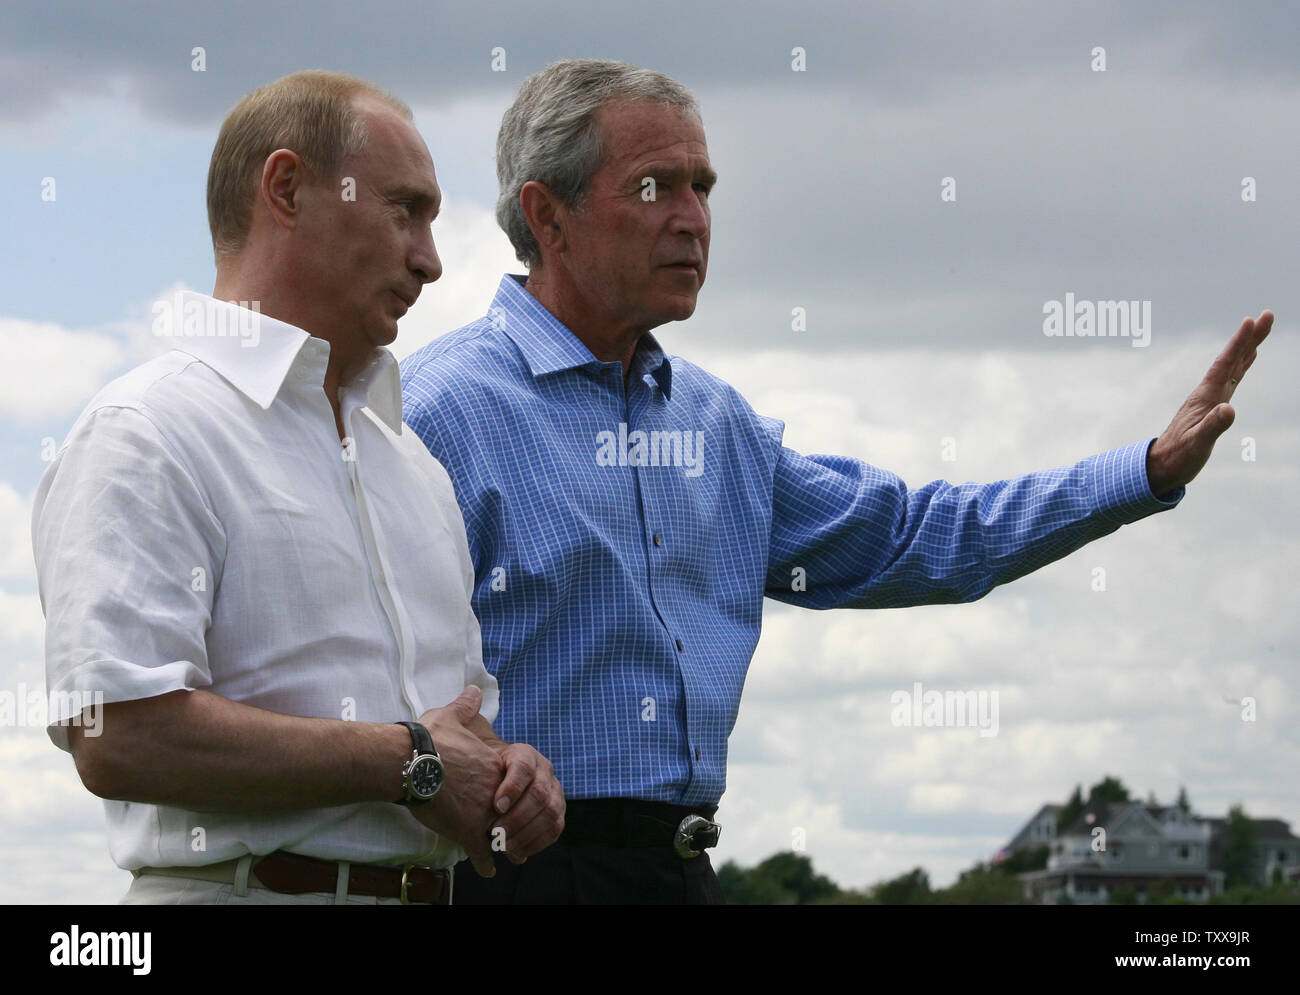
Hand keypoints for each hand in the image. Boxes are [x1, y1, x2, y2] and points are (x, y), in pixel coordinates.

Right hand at [409, 685, 504, 877]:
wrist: (408, 763)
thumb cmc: (427, 739)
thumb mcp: (450, 716)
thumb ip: (466, 706)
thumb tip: (473, 690)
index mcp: (494, 766)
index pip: (513, 784)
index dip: (511, 794)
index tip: (508, 800)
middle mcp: (495, 790)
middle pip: (514, 811)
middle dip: (516, 822)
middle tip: (518, 832)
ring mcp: (483, 812)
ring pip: (504, 834)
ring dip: (507, 844)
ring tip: (511, 853)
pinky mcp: (467, 830)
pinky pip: (483, 852)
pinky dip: (486, 862)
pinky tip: (488, 869)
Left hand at [461, 710, 565, 863]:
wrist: (479, 785)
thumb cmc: (466, 763)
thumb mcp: (460, 733)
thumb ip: (465, 711)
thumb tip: (472, 691)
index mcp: (524, 755)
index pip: (525, 767)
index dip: (511, 788)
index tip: (493, 806)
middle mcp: (543, 773)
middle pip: (541, 795)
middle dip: (518, 818)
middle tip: (496, 834)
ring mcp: (551, 795)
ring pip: (550, 815)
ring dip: (527, 833)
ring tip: (504, 846)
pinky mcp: (551, 816)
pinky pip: (553, 830)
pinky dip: (537, 842)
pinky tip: (518, 852)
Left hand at [1146, 310, 1272, 495]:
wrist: (1162, 466)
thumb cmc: (1179, 457)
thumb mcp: (1198, 444)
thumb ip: (1213, 426)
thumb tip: (1229, 409)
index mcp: (1205, 397)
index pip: (1225, 364)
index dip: (1238, 342)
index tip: (1252, 320)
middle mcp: (1208, 393)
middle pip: (1232, 359)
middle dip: (1250, 337)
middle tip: (1268, 315)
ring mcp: (1211, 398)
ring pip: (1234, 366)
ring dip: (1248, 346)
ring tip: (1261, 328)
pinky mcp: (1213, 405)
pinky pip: (1232, 378)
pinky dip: (1243, 364)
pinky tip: (1249, 357)